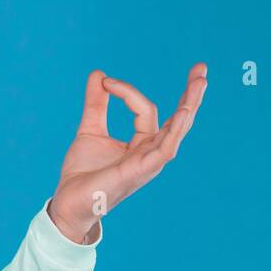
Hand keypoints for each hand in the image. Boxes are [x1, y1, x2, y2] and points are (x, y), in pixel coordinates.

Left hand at [48, 63, 208, 242]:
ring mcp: (148, 163)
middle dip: (191, 94)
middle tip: (201, 68)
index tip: (105, 82)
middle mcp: (150, 152)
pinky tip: (182, 113)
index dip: (126, 91)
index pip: (144, 109)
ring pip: (176, 131)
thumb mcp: (90, 129)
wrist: (68, 201)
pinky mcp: (139, 171)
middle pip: (178, 120)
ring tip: (200, 82)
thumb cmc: (82, 173)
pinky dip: (173, 131)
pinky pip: (163, 150)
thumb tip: (98, 73)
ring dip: (189, 106)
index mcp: (141, 143)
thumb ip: (96, 103)